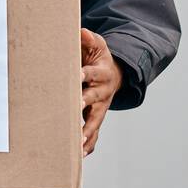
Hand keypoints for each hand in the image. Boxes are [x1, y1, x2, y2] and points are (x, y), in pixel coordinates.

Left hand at [80, 27, 122, 156]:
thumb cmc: (98, 57)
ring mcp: (100, 107)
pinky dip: (88, 145)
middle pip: (92, 100)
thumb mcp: (96, 45)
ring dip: (86, 132)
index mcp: (99, 73)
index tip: (76, 76)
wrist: (114, 74)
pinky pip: (94, 134)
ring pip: (94, 122)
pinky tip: (78, 156)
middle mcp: (101, 92)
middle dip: (82, 106)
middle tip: (73, 111)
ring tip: (76, 142)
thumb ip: (88, 38)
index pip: (90, 73)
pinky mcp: (96, 117)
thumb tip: (81, 31)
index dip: (83, 74)